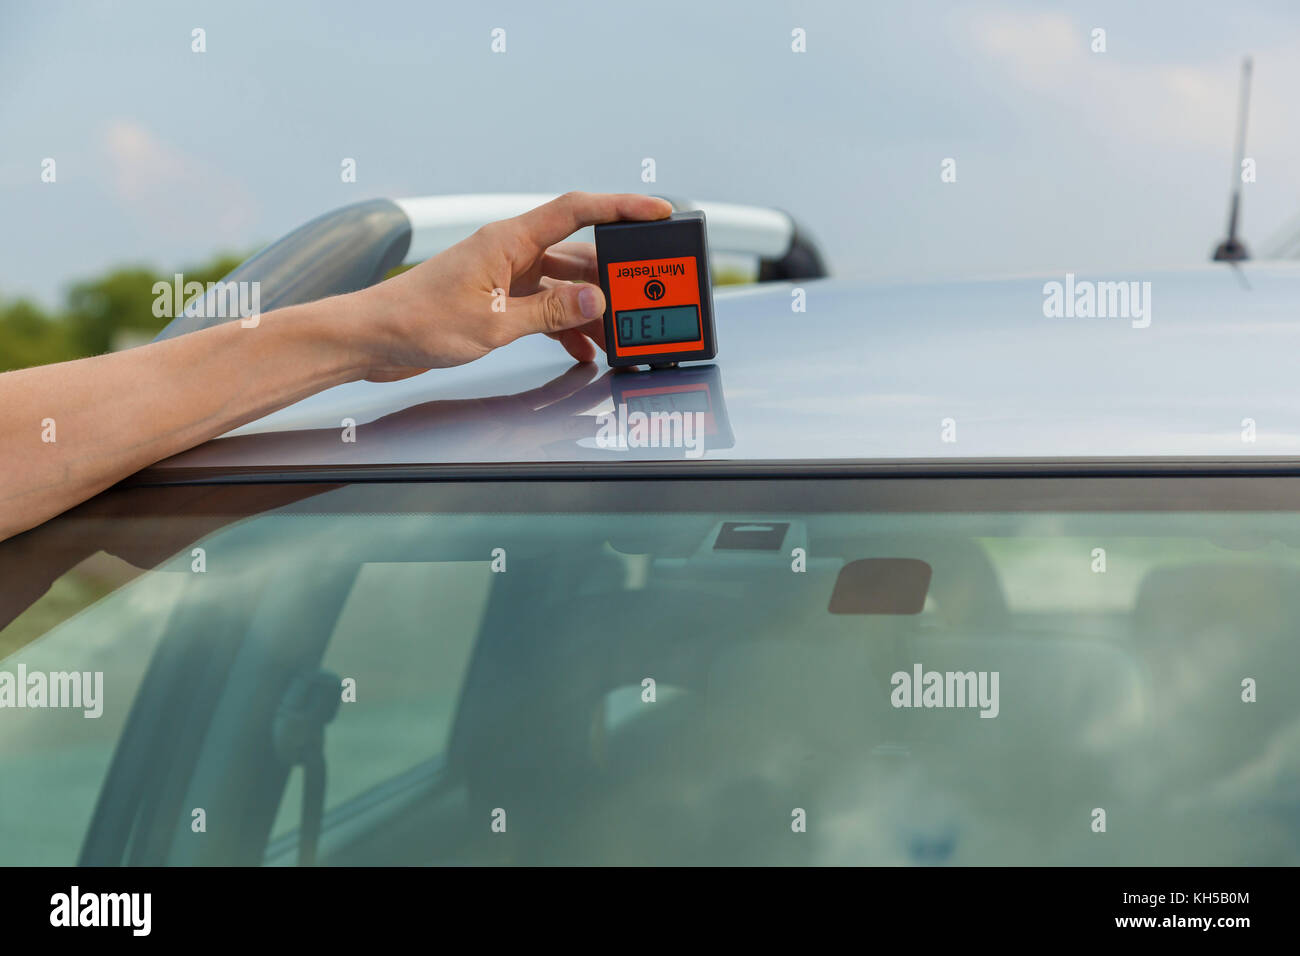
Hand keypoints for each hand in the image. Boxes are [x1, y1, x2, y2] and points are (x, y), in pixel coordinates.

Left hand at [344, 191, 672, 380]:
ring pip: (563, 286)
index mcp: (509, 240)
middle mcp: (509, 251)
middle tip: (643, 297)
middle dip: (613, 278)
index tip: (657, 211)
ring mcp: (504, 276)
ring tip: (616, 337)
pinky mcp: (496, 301)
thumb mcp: (493, 323)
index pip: (577, 211)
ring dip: (589, 310)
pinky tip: (581, 350)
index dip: (621, 208)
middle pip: (578, 254)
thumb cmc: (417, 321)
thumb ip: (549, 312)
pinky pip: (544, 308)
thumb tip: (595, 299)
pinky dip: (565, 327)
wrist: (372, 338)